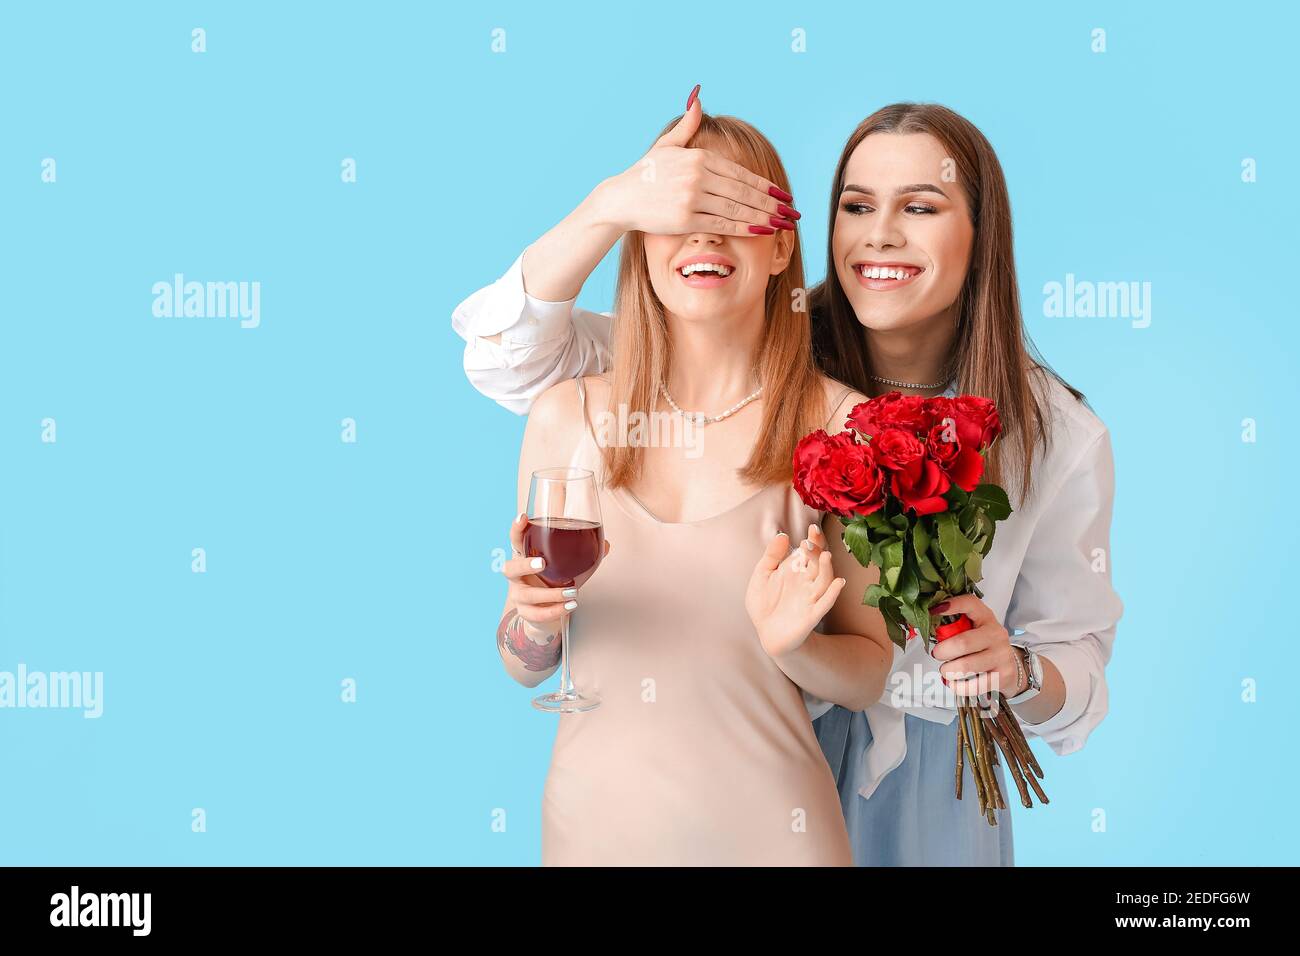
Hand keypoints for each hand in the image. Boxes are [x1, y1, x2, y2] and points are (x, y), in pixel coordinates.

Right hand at [501, 513, 610, 639]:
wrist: (545, 611)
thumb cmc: (553, 580)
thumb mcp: (565, 565)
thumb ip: (583, 553)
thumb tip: (605, 544)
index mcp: (524, 557)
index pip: (516, 540)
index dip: (517, 529)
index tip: (523, 517)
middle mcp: (517, 576)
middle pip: (510, 568)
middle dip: (525, 565)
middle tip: (543, 563)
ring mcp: (519, 595)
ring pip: (527, 595)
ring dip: (550, 594)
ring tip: (572, 591)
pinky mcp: (526, 613)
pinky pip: (537, 614)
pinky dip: (555, 611)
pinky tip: (570, 606)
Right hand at [590, 87, 796, 236]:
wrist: (621, 198)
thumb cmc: (645, 174)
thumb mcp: (667, 145)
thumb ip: (687, 125)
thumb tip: (697, 97)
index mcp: (699, 157)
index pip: (740, 173)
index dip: (765, 185)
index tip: (782, 194)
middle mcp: (698, 175)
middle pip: (743, 192)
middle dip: (771, 203)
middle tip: (791, 211)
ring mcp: (692, 197)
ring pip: (736, 209)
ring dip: (762, 217)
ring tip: (781, 223)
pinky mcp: (685, 219)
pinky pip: (721, 224)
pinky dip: (742, 228)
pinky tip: (759, 231)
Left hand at [746, 526, 845, 659]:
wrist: (766, 633)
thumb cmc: (765, 603)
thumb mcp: (762, 576)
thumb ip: (771, 556)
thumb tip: (783, 535)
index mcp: (797, 571)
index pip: (810, 552)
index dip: (814, 540)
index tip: (812, 528)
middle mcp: (807, 582)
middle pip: (819, 563)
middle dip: (817, 551)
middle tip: (811, 541)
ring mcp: (811, 598)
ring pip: (825, 581)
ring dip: (827, 569)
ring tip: (826, 556)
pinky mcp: (811, 615)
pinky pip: (825, 603)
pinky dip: (833, 593)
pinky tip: (839, 582)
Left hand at [929, 594, 1022, 697]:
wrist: (1009, 667)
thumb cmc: (983, 646)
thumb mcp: (972, 629)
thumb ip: (952, 625)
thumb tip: (925, 623)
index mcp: (985, 617)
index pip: (970, 604)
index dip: (952, 606)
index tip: (933, 610)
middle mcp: (996, 634)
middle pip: (962, 643)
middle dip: (942, 652)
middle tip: (937, 655)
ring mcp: (1001, 655)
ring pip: (965, 666)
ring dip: (948, 671)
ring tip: (946, 670)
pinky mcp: (1003, 676)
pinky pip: (973, 686)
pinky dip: (957, 687)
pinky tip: (954, 683)